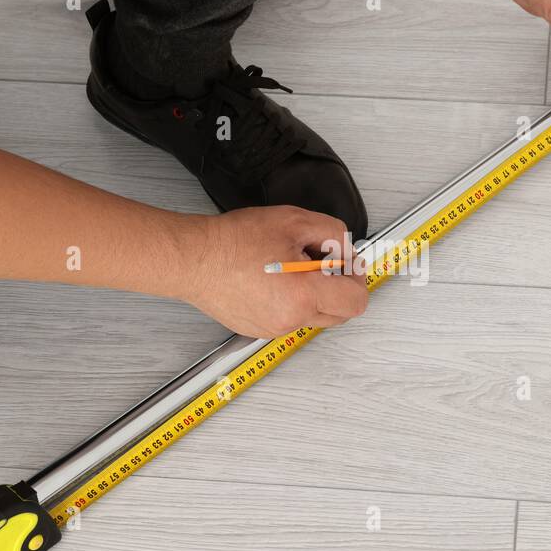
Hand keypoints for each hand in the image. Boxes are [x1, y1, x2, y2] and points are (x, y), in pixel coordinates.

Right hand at [181, 206, 368, 337]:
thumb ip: (333, 233)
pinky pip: (290, 319)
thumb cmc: (235, 241)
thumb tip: (344, 250)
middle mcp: (291, 319)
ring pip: (314, 316)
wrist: (194, 259)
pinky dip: (291, 301)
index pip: (357, 300)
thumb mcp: (295, 220)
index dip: (357, 278)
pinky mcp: (258, 330)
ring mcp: (273, 329)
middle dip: (339, 287)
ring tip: (290, 266)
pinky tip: (272, 278)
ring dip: (314, 294)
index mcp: (305, 295)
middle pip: (340, 313)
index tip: (346, 264)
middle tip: (320, 262)